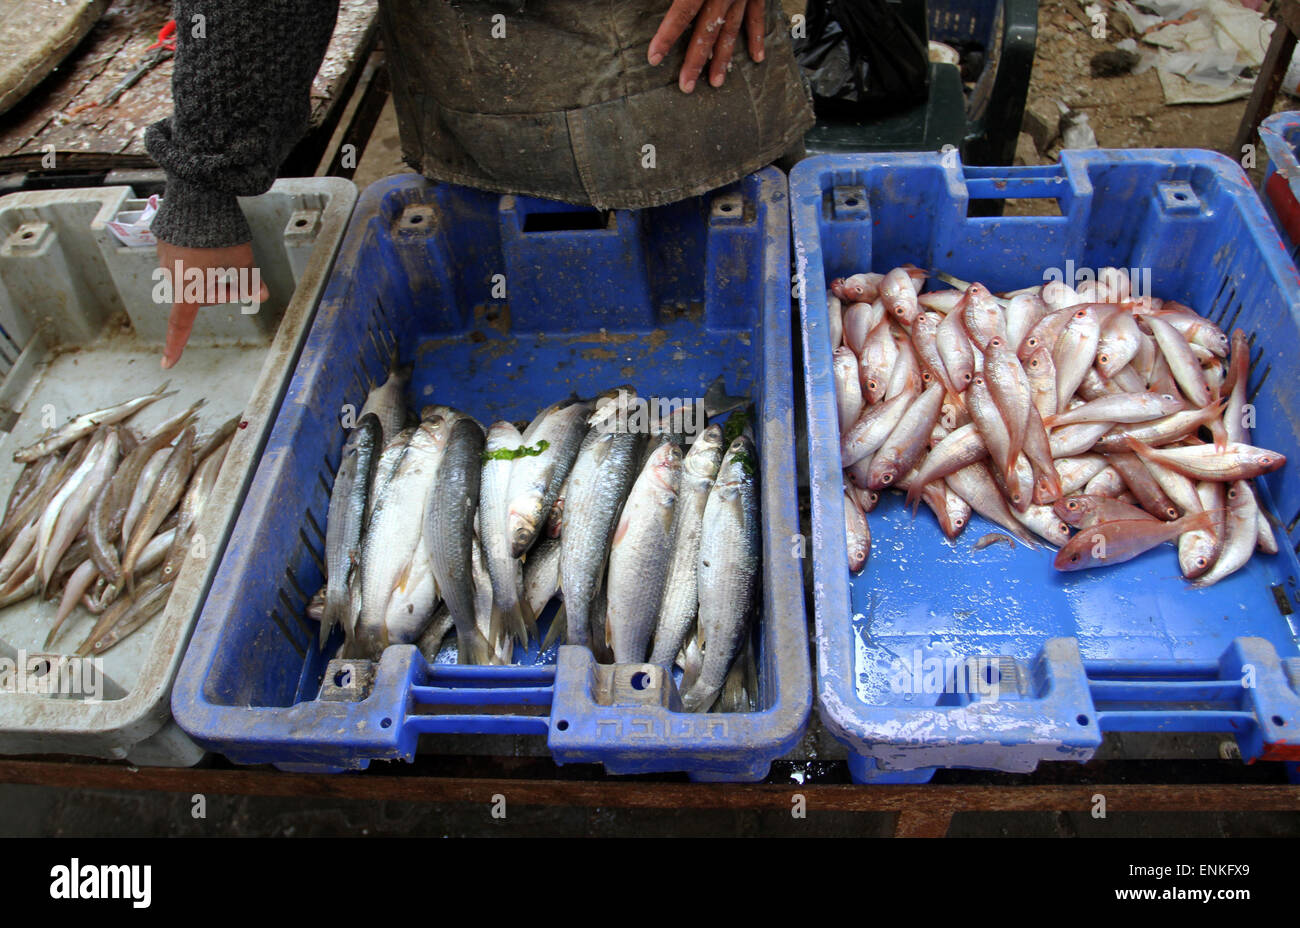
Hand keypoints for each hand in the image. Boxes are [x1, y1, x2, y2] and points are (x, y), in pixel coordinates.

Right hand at [155, 240, 267, 368]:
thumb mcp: (243, 264)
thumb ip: (251, 283)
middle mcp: (172, 277)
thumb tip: (262, 295)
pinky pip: (185, 258)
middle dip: (219, 288)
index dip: (175, 346)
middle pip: (200, 295)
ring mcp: (165, 258)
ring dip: (209, 271)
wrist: (198, 198)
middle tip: (237, 272)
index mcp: (189, 289)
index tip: (168, 363)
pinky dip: (198, 255)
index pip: (181, 325)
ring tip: (223, 251)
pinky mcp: (164, 242)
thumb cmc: (221, 236)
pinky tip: (209, 240)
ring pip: (193, 276)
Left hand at [648, 0, 765, 92]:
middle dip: (695, 62)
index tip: (654, 58)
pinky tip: (756, 57)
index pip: (681, 14)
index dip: (667, 37)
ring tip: (716, 82)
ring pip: (731, 30)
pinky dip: (756, 38)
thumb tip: (651, 1)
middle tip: (686, 86)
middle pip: (706, 32)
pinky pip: (756, 18)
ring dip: (722, 59)